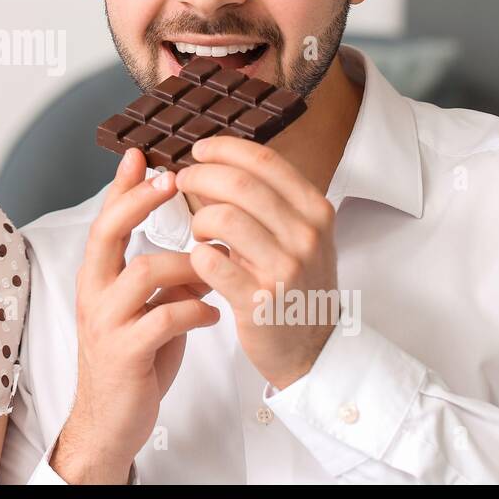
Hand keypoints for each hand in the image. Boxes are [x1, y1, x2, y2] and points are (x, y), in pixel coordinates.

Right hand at [53, 148, 220, 483]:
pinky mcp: (124, 353)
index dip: (122, 187)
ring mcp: (106, 322)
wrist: (109, 421)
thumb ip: (164, 279)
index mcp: (98, 277)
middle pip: (107, 232)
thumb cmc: (133, 359)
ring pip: (142, 272)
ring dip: (186, 265)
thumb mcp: (146, 310)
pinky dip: (195, 312)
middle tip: (172, 180)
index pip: (105, 220)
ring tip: (214, 270)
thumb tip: (200, 251)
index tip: (141, 155)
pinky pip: (163, 319)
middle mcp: (94, 293)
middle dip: (139, 201)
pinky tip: (214, 316)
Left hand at [176, 136, 338, 390]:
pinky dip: (197, 255)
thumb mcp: (299, 235)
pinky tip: (201, 259)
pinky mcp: (258, 300)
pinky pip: (211, 261)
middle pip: (239, 184)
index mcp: (316, 210)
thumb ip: (267, 201)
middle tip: (182, 182)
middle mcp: (306, 235)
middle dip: (200, 176)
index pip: (265, 162)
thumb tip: (215, 165)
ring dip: (199, 219)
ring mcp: (285, 268)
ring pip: (223, 218)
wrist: (315, 348)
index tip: (200, 151)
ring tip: (199, 232)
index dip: (225, 149)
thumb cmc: (298, 285)